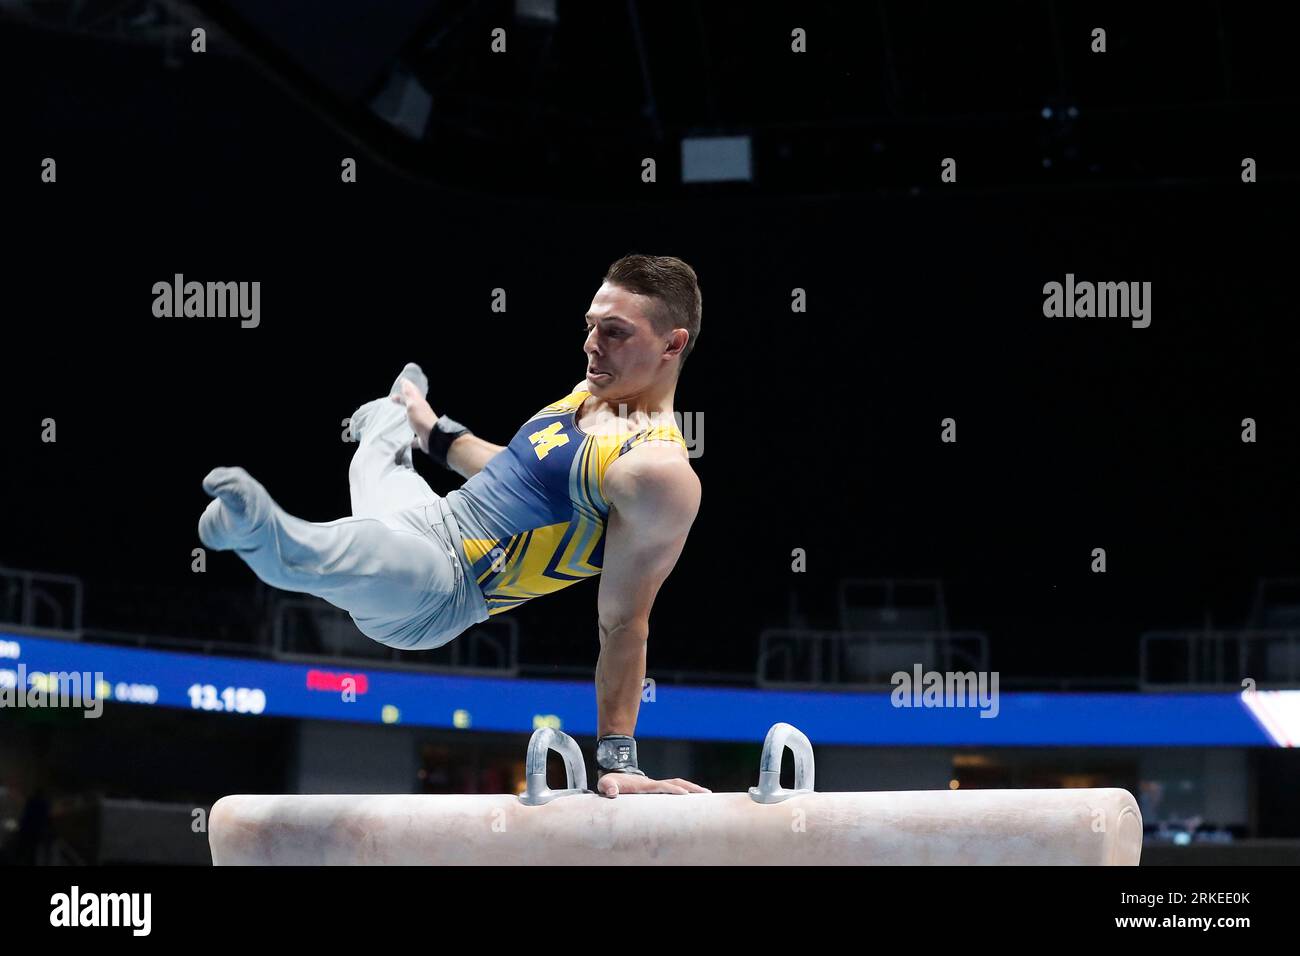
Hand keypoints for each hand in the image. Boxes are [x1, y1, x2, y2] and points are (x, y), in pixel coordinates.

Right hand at [391, 378, 436, 453]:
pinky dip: (410, 438)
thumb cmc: (421, 418)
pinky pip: (414, 437)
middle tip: (394, 401)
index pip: (411, 393)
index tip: (397, 387)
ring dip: (406, 418)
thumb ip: (408, 394)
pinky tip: (405, 440)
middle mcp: (421, 413)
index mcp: (419, 404)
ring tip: (397, 417)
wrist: (432, 437)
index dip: (405, 389)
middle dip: (403, 403)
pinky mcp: (421, 436)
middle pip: (411, 406)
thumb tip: (405, 382)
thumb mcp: (413, 403)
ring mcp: (421, 425)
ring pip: (412, 419)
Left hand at [596, 773, 710, 797]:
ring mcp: (656, 785)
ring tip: (707, 795)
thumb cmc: (610, 783)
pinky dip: (686, 791)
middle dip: (691, 788)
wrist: (614, 774)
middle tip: (706, 794)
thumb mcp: (605, 784)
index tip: (685, 795)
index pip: (661, 787)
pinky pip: (674, 788)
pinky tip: (695, 798)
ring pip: (678, 784)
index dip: (672, 790)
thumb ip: (608, 787)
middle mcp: (653, 784)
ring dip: (692, 789)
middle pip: (676, 783)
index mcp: (643, 785)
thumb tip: (612, 794)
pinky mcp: (657, 789)